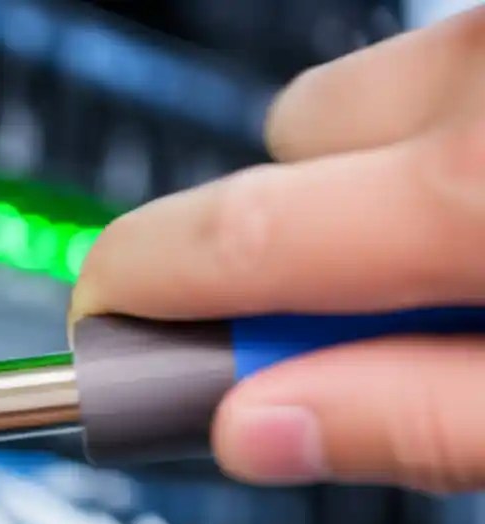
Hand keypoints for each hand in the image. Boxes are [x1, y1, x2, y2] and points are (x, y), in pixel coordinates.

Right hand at [71, 8, 484, 490]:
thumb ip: (419, 424)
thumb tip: (256, 431)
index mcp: (480, 189)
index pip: (229, 238)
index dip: (131, 295)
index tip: (100, 341)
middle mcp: (484, 69)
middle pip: (287, 142)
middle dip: (286, 235)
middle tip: (368, 322)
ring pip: (364, 97)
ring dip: (374, 177)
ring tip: (466, 259)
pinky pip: (440, 69)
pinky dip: (446, 137)